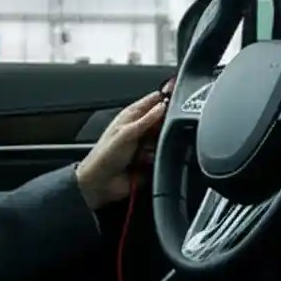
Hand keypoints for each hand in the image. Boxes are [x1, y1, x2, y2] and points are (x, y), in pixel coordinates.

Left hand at [75, 90, 166, 209]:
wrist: (101, 183)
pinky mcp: (151, 160)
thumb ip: (147, 119)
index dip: (166, 97)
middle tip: (170, 129)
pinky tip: (155, 159)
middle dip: (168, 124)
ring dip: (164, 142)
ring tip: (154, 149)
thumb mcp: (127, 133)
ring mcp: (146, 144)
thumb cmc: (105, 156)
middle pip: (163, 119)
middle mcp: (140, 128)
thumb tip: (164, 105)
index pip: (153, 100)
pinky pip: (165, 155)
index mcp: (132, 116)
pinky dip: (164, 156)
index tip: (179, 100)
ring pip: (166, 137)